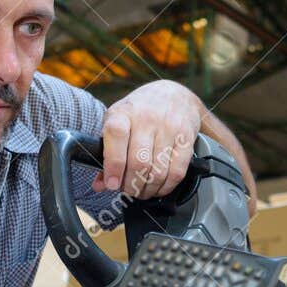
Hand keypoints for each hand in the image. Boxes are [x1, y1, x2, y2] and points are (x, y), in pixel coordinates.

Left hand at [98, 80, 201, 200]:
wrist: (175, 95)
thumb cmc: (140, 112)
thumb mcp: (118, 124)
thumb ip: (107, 154)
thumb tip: (100, 184)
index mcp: (124, 113)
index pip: (116, 135)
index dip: (114, 164)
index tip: (112, 184)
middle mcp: (147, 118)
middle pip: (140, 161)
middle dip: (132, 185)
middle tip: (128, 190)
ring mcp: (169, 127)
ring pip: (158, 171)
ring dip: (148, 189)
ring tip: (143, 191)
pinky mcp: (186, 138)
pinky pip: (177, 172)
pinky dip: (166, 186)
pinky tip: (159, 187)